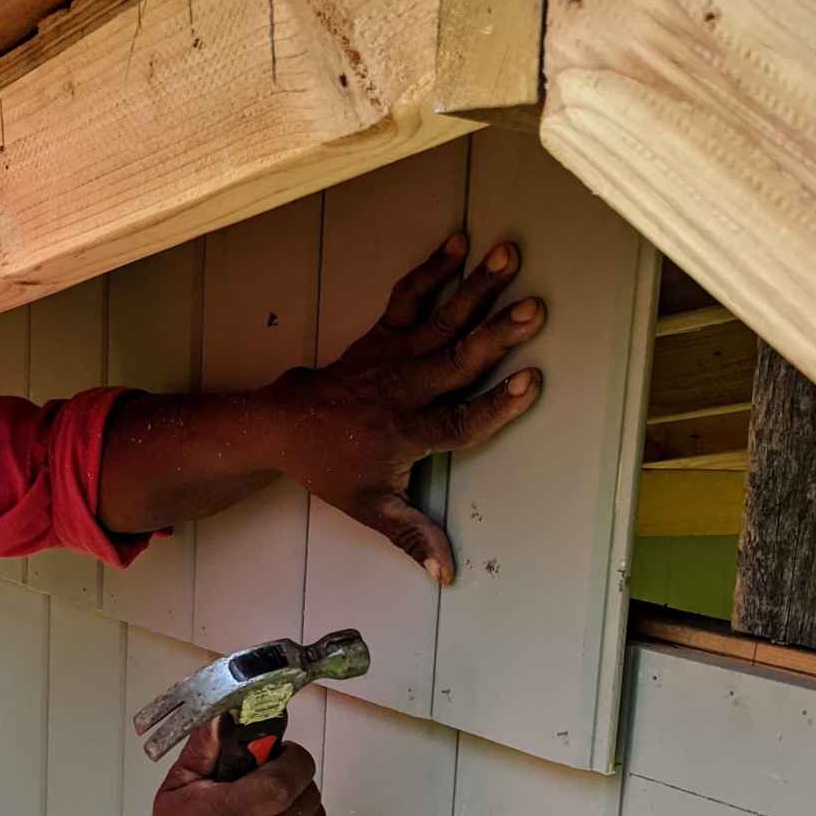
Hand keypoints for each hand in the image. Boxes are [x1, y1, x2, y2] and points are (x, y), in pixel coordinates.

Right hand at [66, 722, 332, 815]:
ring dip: (301, 806)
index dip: (293, 761)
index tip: (283, 755)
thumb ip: (204, 748)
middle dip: (296, 780)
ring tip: (272, 811)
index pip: (283, 782)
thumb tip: (227, 713)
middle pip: (307, 796)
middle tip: (273, 782)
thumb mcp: (176, 790)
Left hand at [266, 232, 543, 583]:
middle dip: (497, 334)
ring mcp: (393, 356)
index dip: (497, 405)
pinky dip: (432, 267)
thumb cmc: (331, 468)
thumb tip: (447, 575)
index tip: (531, 383)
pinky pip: (409, 295)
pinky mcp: (381, 333)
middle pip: (457, 359)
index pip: (461, 421)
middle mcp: (404, 389)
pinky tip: (459, 240)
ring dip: (475, 286)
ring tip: (507, 255)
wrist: (283, 424)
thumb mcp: (370, 507)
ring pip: (440, 318)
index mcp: (408, 433)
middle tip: (533, 308)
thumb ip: (411, 537)